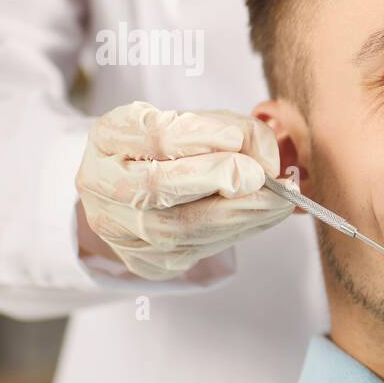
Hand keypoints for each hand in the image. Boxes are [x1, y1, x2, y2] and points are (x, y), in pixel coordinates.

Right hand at [74, 101, 295, 279]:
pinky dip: (240, 232)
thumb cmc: (173, 147)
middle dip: (220, 180)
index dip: (203, 137)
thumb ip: (230, 130)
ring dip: (243, 214)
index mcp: (107, 137)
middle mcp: (101, 185)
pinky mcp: (144, 261)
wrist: (141, 187)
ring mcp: (118, 229)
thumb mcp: (196, 121)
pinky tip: (265, 216)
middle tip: (265, 176)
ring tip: (282, 200)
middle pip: (157, 188)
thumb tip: (267, 160)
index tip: (241, 139)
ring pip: (180, 230)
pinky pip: (197, 251)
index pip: (154, 136)